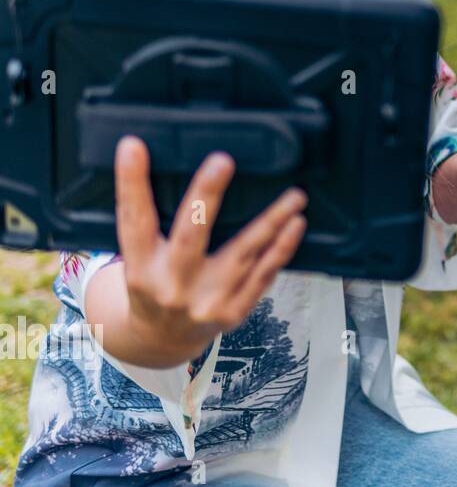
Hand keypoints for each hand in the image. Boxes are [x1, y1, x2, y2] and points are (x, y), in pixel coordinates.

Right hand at [112, 135, 308, 363]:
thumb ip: (147, 224)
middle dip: (206, 197)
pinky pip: (263, 276)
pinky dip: (281, 250)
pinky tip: (295, 224)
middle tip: (222, 160)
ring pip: (242, 254)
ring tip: (294, 196)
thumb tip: (165, 161)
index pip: (133, 220)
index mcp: (140, 268)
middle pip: (190, 236)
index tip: (133, 146)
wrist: (162, 341)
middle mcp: (171, 286)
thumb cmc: (154, 286)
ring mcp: (205, 301)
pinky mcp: (233, 312)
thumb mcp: (138, 259)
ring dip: (270, 222)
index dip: (131, 183)